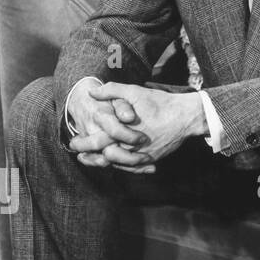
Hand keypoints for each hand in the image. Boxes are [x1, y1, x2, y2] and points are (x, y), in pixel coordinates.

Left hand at [70, 83, 206, 171]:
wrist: (186, 117)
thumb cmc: (161, 103)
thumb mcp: (135, 92)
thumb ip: (112, 91)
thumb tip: (92, 92)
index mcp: (123, 131)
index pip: (96, 141)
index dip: (82, 143)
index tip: (72, 144)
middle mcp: (130, 147)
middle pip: (104, 157)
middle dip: (90, 157)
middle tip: (80, 156)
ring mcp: (141, 155)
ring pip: (118, 164)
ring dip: (105, 162)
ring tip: (96, 160)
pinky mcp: (151, 159)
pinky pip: (133, 168)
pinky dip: (123, 166)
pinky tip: (117, 162)